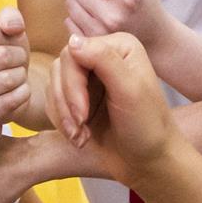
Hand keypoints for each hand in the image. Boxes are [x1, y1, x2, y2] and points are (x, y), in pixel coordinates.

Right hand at [0, 9, 33, 129]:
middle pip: (0, 57)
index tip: (12, 46)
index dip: (12, 39)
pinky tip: (19, 92)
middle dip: (19, 58)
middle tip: (19, 63)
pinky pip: (8, 103)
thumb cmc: (4, 55)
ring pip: (6, 80)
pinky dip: (22, 95)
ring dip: (20, 77)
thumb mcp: (7, 30)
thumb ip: (9, 17)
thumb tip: (12, 27)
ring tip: (17, 77)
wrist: (7, 88)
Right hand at [49, 32, 178, 179]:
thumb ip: (103, 59)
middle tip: (81, 128)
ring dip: (63, 116)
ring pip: (53, 86)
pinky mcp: (79, 100)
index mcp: (118, 47)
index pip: (74, 52)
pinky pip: (53, 102)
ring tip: (81, 137)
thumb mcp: (129, 90)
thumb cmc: (146, 127)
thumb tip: (72, 39)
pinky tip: (80, 138)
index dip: (72, 83)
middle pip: (60, 68)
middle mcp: (102, 57)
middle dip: (67, 102)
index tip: (83, 115)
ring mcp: (89, 79)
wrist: (148, 163)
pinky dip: (63, 122)